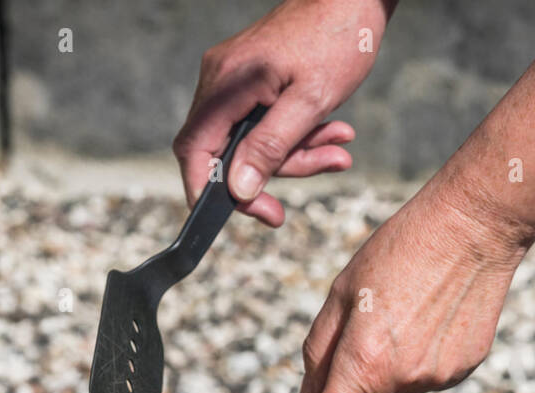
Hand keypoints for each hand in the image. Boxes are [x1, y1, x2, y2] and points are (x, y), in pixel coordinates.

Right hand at [172, 0, 394, 226]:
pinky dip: (294, 134)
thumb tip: (238, 190)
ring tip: (338, 146)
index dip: (211, 192)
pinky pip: (262, 122)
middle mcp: (219, 81)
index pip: (195, 152)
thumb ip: (271, 148)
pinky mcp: (249, 79)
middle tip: (318, 172)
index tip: (249, 212)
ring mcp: (232, 79)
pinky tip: (330, 128)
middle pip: (225, 152)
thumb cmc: (337, 38)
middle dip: (274, 171)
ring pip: (250, 140)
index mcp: (226, 85)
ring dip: (295, 153)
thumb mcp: (310, 102)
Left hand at [277, 170, 529, 392]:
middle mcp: (401, 380)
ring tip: (407, 311)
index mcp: (362, 361)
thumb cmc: (400, 249)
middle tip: (363, 338)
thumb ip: (318, 350)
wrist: (474, 227)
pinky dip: (422, 356)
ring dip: (392, 367)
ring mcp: (437, 378)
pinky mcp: (463, 369)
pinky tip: (433, 316)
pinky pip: (428, 376)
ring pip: (397, 390)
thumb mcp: (341, 291)